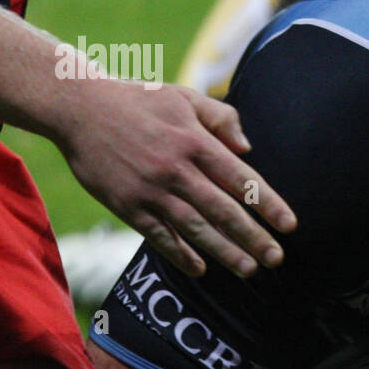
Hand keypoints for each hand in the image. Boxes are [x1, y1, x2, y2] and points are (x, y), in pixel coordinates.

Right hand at [54, 80, 296, 278]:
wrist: (78, 108)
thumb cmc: (139, 100)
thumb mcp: (184, 97)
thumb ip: (221, 118)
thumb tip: (248, 149)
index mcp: (196, 142)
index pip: (242, 180)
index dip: (268, 205)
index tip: (289, 226)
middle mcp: (176, 169)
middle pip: (224, 211)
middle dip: (253, 238)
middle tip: (277, 258)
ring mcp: (151, 190)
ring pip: (196, 229)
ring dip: (225, 253)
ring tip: (249, 270)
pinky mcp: (127, 205)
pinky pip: (159, 236)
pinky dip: (181, 254)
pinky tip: (201, 269)